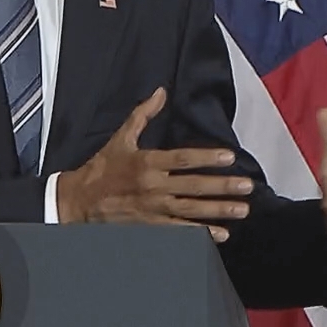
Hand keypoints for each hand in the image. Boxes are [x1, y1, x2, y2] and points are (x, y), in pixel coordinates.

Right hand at [56, 87, 253, 241]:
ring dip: (218, 210)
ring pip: (191, 210)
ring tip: (241, 209)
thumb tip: (161, 92)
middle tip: (246, 186)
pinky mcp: (150, 226)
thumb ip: (143, 115)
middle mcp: (152, 186)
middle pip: (193, 186)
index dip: (207, 158)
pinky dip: (202, 234)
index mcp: (146, 162)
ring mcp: (153, 209)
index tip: (229, 157)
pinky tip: (221, 234)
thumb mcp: (120, 138)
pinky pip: (180, 232)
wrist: (79, 201)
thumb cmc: (101, 168)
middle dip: (222, 186)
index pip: (183, 159)